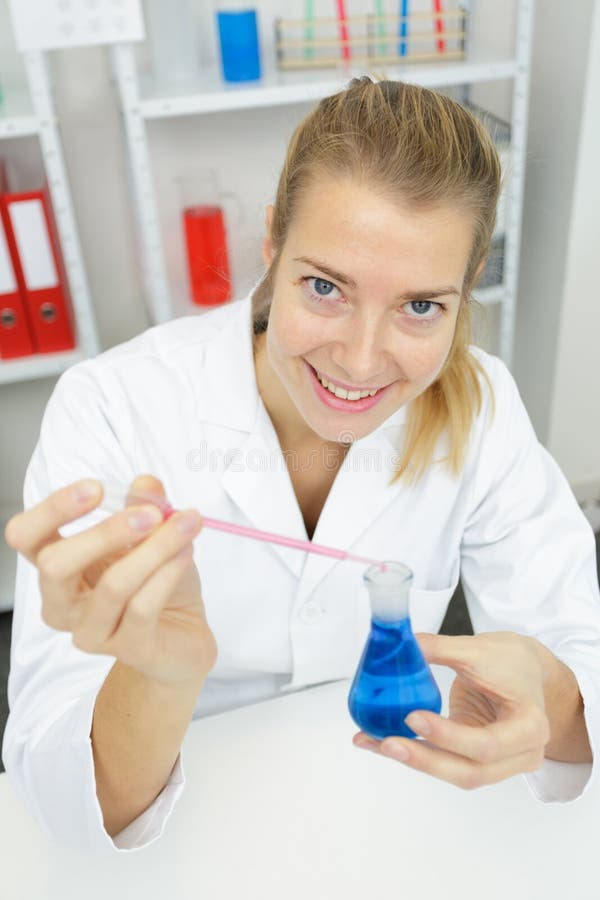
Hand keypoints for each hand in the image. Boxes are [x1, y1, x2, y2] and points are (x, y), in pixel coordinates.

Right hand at [4, 474, 217, 688]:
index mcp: (58, 567)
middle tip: (151, 513)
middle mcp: (63, 603)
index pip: (26, 536)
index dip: (53, 509)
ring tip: (186, 524)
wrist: (184, 634)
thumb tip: (146, 484)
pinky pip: (143, 608)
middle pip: (56, 565)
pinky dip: (168, 572)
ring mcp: (91, 631)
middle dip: (105, 532)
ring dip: (155, 548)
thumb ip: (145, 506)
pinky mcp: (128, 649)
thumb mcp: (152, 534)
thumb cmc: (156, 582)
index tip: (96, 488)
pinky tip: (186, 552)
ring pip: (112, 586)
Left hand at [352, 631, 550, 788]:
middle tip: (386, 743)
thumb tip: (401, 645)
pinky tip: (382, 742)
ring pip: (455, 772)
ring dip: (414, 759)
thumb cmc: (512, 660)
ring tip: (372, 743)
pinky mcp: (476, 759)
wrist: (528, 671)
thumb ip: (440, 648)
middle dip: (425, 759)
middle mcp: (521, 754)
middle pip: (470, 771)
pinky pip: (446, 761)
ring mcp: (500, 763)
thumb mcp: (479, 649)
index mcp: (530, 727)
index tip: (413, 717)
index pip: (487, 744)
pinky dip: (416, 753)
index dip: (449, 736)